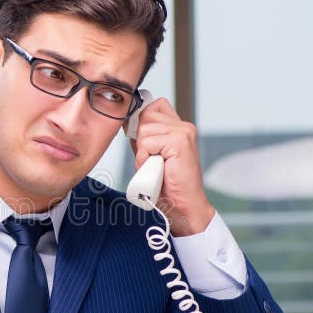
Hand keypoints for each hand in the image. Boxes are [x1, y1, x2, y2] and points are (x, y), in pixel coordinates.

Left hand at [127, 97, 214, 235]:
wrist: (184, 206)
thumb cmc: (168, 186)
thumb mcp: (151, 156)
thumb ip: (144, 139)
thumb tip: (128, 123)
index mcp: (180, 127)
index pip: (155, 105)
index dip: (142, 120)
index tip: (141, 140)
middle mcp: (184, 126)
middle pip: (145, 115)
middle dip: (140, 138)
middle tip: (150, 159)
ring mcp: (183, 132)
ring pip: (144, 129)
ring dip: (142, 151)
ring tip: (154, 166)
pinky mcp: (179, 142)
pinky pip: (147, 143)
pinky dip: (144, 158)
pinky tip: (156, 169)